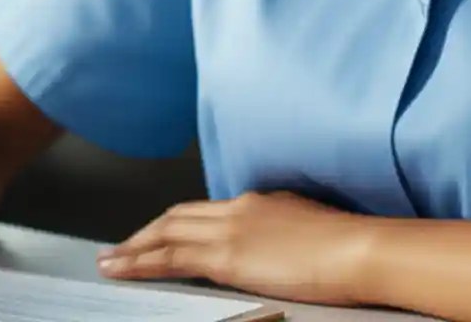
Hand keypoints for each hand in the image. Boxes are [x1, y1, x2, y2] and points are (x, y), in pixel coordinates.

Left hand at [97, 191, 377, 305]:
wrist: (361, 249)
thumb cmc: (352, 247)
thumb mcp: (312, 229)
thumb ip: (285, 233)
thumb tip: (274, 249)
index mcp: (260, 202)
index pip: (207, 211)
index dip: (179, 223)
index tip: (161, 235)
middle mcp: (239, 208)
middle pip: (177, 216)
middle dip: (146, 232)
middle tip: (122, 247)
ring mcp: (229, 230)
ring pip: (165, 234)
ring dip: (133, 247)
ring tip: (109, 262)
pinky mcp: (226, 257)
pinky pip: (169, 258)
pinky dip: (140, 262)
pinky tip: (122, 270)